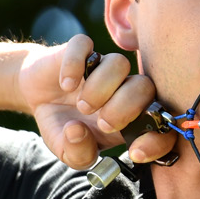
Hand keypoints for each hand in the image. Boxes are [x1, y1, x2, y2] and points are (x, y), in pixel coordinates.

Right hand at [18, 34, 176, 168]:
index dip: (157, 139)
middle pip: (145, 87)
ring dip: (100, 88)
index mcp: (132, 117)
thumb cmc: (64, 126)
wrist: (37, 97)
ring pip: (119, 63)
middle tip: (102, 121)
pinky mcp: (80, 50)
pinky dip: (74, 65)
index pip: (162, 123)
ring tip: (83, 106)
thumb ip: (78, 154)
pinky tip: (65, 84)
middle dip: (124, 108)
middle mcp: (124, 88)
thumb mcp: (69, 151)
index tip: (134, 151)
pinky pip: (84, 45)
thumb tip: (78, 132)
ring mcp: (103, 67)